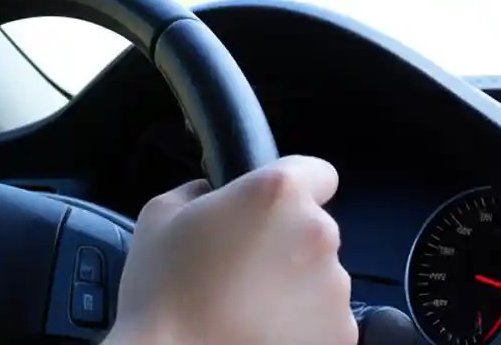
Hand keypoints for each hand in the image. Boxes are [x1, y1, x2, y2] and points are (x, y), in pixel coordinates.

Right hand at [107, 155, 356, 344]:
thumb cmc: (161, 292)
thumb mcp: (160, 215)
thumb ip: (199, 191)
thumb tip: (214, 195)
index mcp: (277, 194)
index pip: (318, 172)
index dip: (293, 188)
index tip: (268, 210)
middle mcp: (317, 235)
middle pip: (315, 228)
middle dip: (286, 242)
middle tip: (240, 267)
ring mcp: (335, 290)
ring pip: (320, 276)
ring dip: (294, 284)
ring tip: (246, 306)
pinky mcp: (341, 335)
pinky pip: (324, 318)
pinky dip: (301, 324)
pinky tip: (259, 331)